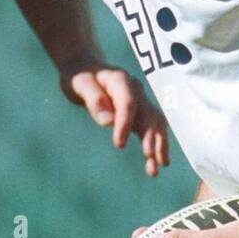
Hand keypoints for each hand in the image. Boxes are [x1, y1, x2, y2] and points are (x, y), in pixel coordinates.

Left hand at [59, 61, 169, 176]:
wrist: (86, 67)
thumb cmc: (80, 75)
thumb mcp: (80, 84)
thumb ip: (93, 99)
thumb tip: (107, 121)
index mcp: (120, 80)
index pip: (128, 103)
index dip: (125, 123)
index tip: (119, 144)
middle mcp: (135, 89)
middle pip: (148, 114)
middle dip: (150, 137)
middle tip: (149, 158)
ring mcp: (140, 100)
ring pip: (155, 123)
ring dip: (158, 145)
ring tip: (155, 169)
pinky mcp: (140, 112)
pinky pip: (151, 129)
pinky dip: (156, 145)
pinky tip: (155, 164)